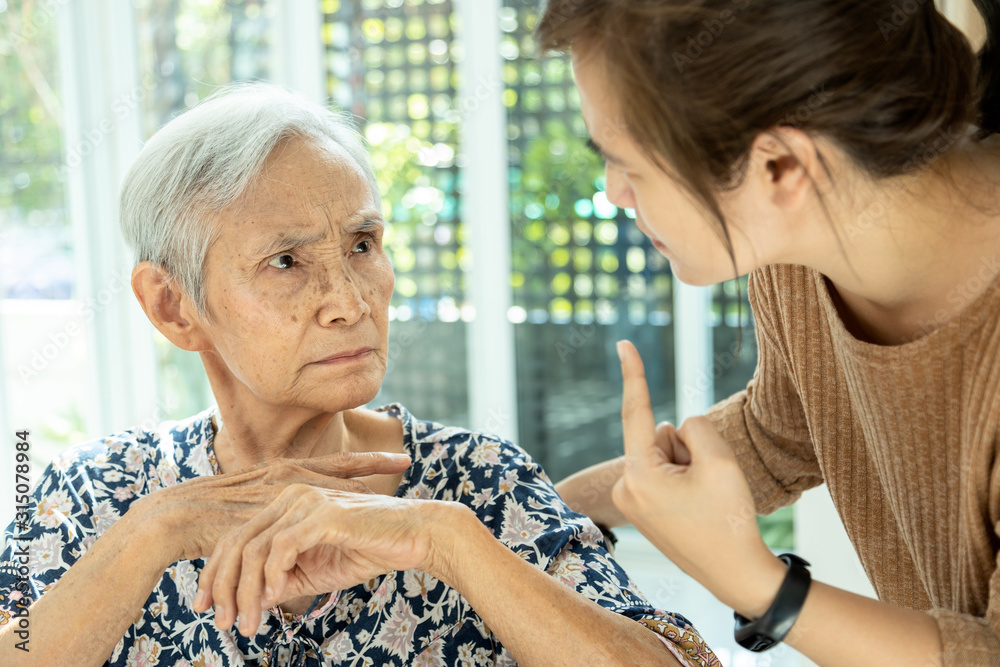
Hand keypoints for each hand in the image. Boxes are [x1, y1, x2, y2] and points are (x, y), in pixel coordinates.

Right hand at [132, 451, 411, 567]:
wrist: (175, 518)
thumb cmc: (212, 512)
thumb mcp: (253, 500)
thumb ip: (281, 505)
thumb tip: (304, 516)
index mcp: (285, 471)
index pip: (335, 464)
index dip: (367, 463)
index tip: (399, 459)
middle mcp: (285, 475)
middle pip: (338, 467)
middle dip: (373, 465)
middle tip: (407, 459)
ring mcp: (275, 490)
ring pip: (325, 486)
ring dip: (356, 486)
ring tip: (388, 484)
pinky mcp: (263, 508)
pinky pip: (301, 511)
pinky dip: (324, 512)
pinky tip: (343, 515)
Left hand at [192, 486, 457, 636]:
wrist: (414, 536)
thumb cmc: (369, 549)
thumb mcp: (316, 572)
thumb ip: (282, 582)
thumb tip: (249, 604)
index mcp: (284, 505)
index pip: (235, 539)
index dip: (217, 576)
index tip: (208, 610)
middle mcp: (289, 496)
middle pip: (236, 543)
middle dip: (223, 588)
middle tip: (223, 623)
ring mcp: (305, 502)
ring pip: (255, 550)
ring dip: (246, 592)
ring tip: (249, 623)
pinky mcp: (322, 515)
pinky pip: (282, 548)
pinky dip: (273, 577)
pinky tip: (276, 598)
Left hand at [611, 340, 783, 615]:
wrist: (735, 575)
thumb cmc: (730, 520)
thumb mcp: (720, 461)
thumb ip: (695, 427)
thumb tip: (675, 427)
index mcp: (639, 474)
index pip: (637, 412)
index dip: (634, 374)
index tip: (622, 343)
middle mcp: (627, 486)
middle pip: (663, 435)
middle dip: (688, 449)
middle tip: (707, 488)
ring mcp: (632, 499)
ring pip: (666, 453)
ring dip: (689, 467)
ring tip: (703, 501)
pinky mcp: (642, 507)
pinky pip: (666, 472)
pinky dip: (685, 479)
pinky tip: (697, 507)